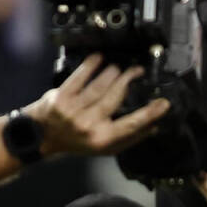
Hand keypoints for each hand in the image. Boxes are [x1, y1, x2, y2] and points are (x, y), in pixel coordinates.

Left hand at [23, 54, 169, 157]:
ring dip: (112, 73)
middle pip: (116, 96)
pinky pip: (79, 77)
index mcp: (103, 138)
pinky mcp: (62, 96)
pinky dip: (90, 65)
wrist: (42, 136)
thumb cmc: (77, 142)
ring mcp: (74, 109)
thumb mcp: (105, 148)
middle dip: (129, 80)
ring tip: (119, 69)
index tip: (163, 103)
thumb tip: (153, 127)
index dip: (150, 113)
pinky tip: (98, 58)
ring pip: (100, 85)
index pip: (132, 124)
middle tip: (137, 71)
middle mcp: (89, 124)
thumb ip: (129, 138)